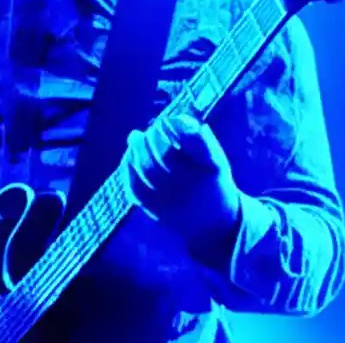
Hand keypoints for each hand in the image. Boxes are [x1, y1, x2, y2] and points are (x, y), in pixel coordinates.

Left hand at [123, 113, 241, 247]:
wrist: (214, 225)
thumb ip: (200, 138)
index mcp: (206, 174)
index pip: (184, 145)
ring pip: (145, 172)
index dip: (171, 129)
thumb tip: (176, 119)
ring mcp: (169, 203)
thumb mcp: (217, 160)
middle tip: (149, 128)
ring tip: (135, 137)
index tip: (167, 121)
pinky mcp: (154, 212)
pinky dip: (128, 169)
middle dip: (151, 139)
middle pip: (160, 158)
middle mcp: (187, 190)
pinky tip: (128, 156)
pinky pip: (135, 188)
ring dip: (136, 151)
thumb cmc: (214, 182)